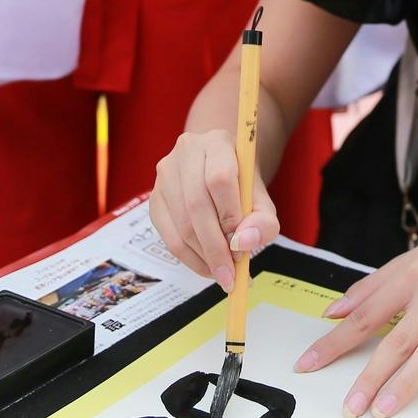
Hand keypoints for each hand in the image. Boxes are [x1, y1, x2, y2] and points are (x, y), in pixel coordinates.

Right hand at [149, 128, 278, 289]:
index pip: (220, 178)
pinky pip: (168, 236)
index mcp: (216, 142)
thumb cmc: (242, 187)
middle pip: (196, 205)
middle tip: (231, 275)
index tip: (242, 245)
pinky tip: (207, 266)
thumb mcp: (262, 200)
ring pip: (181, 224)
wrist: (219, 171)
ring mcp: (165, 174)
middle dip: (215, 247)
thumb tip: (242, 244)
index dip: (231, 215)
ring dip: (203, 257)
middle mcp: (186, 152)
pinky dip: (189, 259)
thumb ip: (263, 222)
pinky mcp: (154, 198)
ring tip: (223, 273)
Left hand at [297, 215, 417, 417]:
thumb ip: (370, 288)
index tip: (311, 364)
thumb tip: (333, 312)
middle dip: (372, 375)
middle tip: (351, 405)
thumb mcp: (410, 260)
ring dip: (408, 382)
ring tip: (385, 409)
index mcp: (410, 277)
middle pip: (398, 339)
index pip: (366, 315)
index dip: (336, 341)